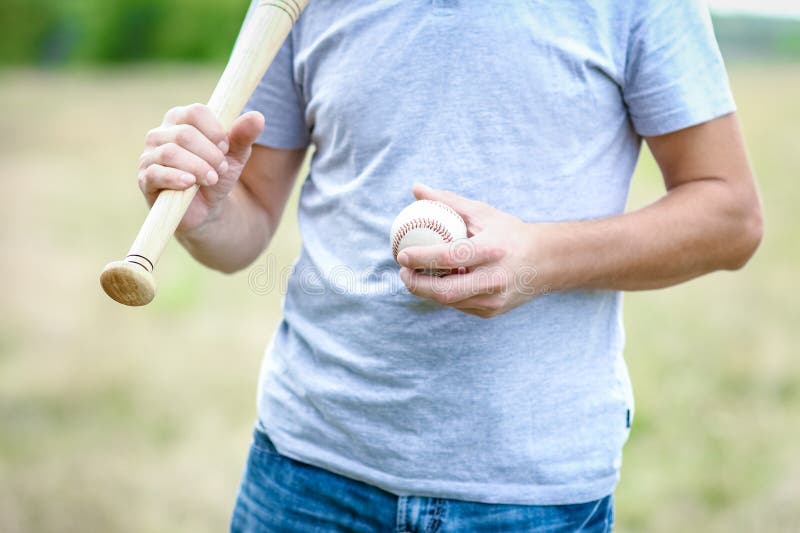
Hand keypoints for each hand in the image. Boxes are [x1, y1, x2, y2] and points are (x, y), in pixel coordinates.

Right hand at [137, 103, 264, 233]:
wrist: (207, 208)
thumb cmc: (218, 175)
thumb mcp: (236, 156)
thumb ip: (244, 136)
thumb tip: (258, 117)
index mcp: (181, 119)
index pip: (196, 112)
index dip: (215, 130)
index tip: (226, 147)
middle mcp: (160, 134)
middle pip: (185, 134)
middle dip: (210, 154)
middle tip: (222, 168)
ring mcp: (149, 156)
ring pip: (171, 153)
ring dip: (198, 167)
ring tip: (212, 179)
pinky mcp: (145, 179)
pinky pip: (156, 173)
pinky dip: (176, 178)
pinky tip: (191, 184)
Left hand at [396, 184, 550, 317]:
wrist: (546, 262)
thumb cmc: (509, 233)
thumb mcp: (482, 213)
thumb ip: (448, 202)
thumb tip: (416, 188)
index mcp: (492, 250)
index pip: (449, 257)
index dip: (421, 258)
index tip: (401, 254)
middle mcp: (494, 279)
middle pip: (444, 291)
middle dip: (416, 285)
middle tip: (403, 272)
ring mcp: (494, 300)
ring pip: (449, 301)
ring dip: (426, 291)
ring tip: (414, 276)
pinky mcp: (491, 312)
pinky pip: (459, 305)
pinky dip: (443, 295)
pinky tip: (436, 283)